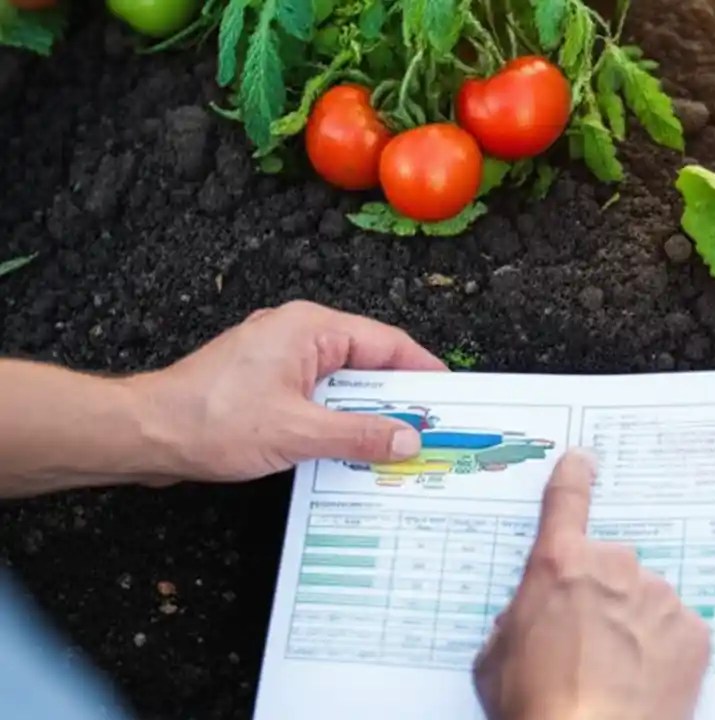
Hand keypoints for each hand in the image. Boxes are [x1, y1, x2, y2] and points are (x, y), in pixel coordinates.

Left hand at [126, 300, 445, 481]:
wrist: (144, 434)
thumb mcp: (297, 432)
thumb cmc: (209, 420)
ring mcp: (282, 360)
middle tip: (431, 431)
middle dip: (398, 400)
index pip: (386, 343)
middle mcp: (298, 335)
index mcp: (310, 328)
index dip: (422, 371)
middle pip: (368, 365)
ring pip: (344, 387)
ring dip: (368, 417)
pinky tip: (353, 453)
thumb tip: (406, 439)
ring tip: (398, 448)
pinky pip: (320, 400)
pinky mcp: (268, 385)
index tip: (449, 398)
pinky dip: (339, 424)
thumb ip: (358, 435)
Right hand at [473, 450, 711, 719]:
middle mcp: (615, 567)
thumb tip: (531, 615)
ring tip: (615, 672)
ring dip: (634, 623)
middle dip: (601, 594)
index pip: (567, 500)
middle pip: (610, 565)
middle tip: (586, 642)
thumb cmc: (537, 705)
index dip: (575, 476)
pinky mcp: (693, 631)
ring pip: (646, 599)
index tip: (585, 460)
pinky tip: (645, 681)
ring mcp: (659, 596)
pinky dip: (663, 650)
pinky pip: (676, 630)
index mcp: (560, 564)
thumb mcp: (496, 656)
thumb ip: (518, 616)